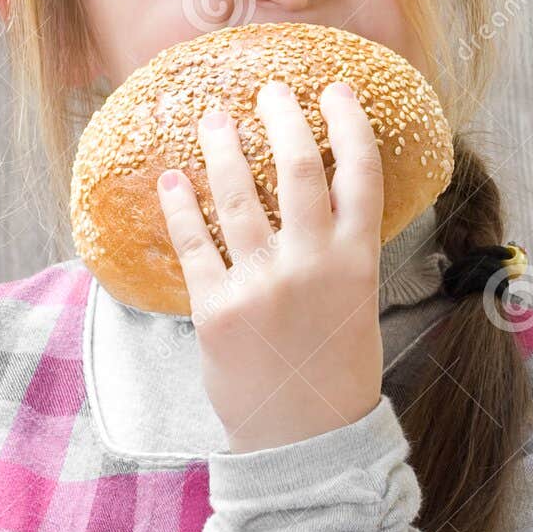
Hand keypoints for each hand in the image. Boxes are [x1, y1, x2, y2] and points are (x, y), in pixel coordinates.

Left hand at [157, 80, 383, 452]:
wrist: (305, 441)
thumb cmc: (335, 370)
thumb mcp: (357, 305)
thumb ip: (340, 252)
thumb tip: (323, 194)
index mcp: (357, 263)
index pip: (361, 175)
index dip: (349, 124)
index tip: (337, 90)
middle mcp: (311, 266)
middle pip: (299, 169)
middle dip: (283, 118)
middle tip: (271, 90)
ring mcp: (261, 286)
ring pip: (238, 196)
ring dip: (223, 148)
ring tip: (214, 117)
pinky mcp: (216, 309)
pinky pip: (194, 243)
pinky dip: (179, 206)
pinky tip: (171, 178)